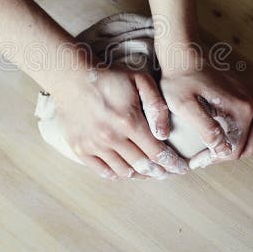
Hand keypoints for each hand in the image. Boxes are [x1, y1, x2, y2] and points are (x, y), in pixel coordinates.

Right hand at [52, 67, 188, 179]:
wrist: (71, 76)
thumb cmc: (109, 76)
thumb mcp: (140, 80)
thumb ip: (156, 105)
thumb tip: (164, 134)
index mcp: (129, 121)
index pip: (157, 152)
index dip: (172, 164)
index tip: (181, 168)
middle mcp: (111, 137)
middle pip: (142, 166)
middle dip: (160, 172)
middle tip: (168, 173)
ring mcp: (94, 145)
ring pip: (124, 172)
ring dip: (140, 175)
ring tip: (149, 173)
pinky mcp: (80, 149)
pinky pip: (102, 171)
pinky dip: (117, 174)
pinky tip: (126, 170)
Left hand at [160, 64, 252, 168]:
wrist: (183, 51)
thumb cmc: (179, 78)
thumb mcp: (185, 105)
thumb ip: (206, 128)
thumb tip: (223, 150)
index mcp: (241, 108)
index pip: (234, 148)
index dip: (213, 159)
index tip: (194, 162)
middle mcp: (252, 103)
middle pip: (246, 145)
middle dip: (223, 155)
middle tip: (200, 158)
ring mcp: (252, 98)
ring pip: (248, 136)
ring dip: (230, 146)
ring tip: (205, 150)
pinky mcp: (246, 94)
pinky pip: (246, 124)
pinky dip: (233, 134)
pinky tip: (212, 134)